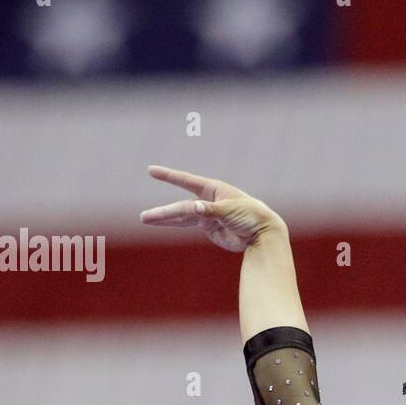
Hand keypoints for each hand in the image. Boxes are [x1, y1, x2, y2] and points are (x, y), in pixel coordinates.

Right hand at [139, 165, 285, 251]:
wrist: (262, 234)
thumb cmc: (251, 216)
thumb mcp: (230, 210)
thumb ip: (210, 210)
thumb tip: (193, 208)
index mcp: (213, 189)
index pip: (186, 180)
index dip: (168, 176)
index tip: (151, 170)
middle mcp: (207, 200)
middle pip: (180, 206)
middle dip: (163, 211)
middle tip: (143, 217)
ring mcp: (207, 214)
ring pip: (181, 216)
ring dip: (164, 218)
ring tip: (145, 219)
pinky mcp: (209, 228)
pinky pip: (188, 224)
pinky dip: (174, 224)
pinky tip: (161, 223)